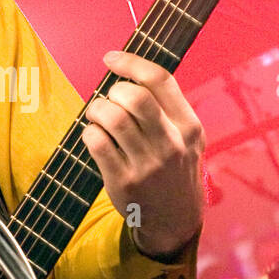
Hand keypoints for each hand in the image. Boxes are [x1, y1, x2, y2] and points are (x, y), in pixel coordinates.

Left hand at [80, 50, 205, 257]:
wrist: (176, 220)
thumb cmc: (175, 169)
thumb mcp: (188, 138)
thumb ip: (169, 108)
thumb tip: (131, 71)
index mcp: (188, 126)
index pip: (160, 80)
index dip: (130, 63)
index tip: (111, 58)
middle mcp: (171, 144)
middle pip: (135, 97)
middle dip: (113, 91)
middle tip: (110, 100)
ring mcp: (148, 164)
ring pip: (113, 118)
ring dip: (97, 110)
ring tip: (98, 116)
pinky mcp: (124, 182)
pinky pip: (97, 143)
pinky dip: (89, 133)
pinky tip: (94, 137)